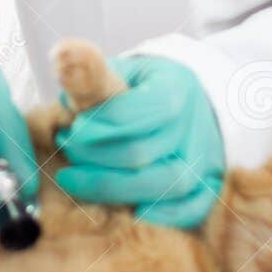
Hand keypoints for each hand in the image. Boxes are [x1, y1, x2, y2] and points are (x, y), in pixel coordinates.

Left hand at [53, 56, 225, 228]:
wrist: (190, 101)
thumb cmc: (142, 89)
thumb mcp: (119, 71)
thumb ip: (89, 71)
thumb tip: (62, 55)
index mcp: (175, 89)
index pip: (133, 113)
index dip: (95, 125)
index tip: (71, 125)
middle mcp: (195, 125)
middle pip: (139, 153)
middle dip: (92, 154)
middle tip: (66, 145)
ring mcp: (206, 158)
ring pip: (162, 184)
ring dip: (109, 186)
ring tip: (74, 177)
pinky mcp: (209, 184)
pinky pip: (194, 208)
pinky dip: (163, 216)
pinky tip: (126, 211)